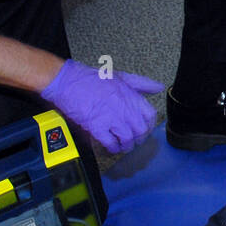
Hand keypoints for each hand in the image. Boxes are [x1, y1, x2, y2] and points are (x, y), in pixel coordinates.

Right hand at [40, 59, 163, 152]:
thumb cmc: (91, 79)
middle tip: (133, 140)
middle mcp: (123, 108)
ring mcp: (110, 118)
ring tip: (122, 146)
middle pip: (141, 130)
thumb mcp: (120, 77)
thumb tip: (158, 88)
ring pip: (127, 139)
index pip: (150, 115)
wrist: (67, 81)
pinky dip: (113, 148)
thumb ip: (141, 83)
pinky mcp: (96, 126)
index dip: (149, 125)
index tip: (145, 129)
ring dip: (126, 145)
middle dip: (138, 138)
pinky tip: (111, 147)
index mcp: (130, 95)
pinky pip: (110, 143)